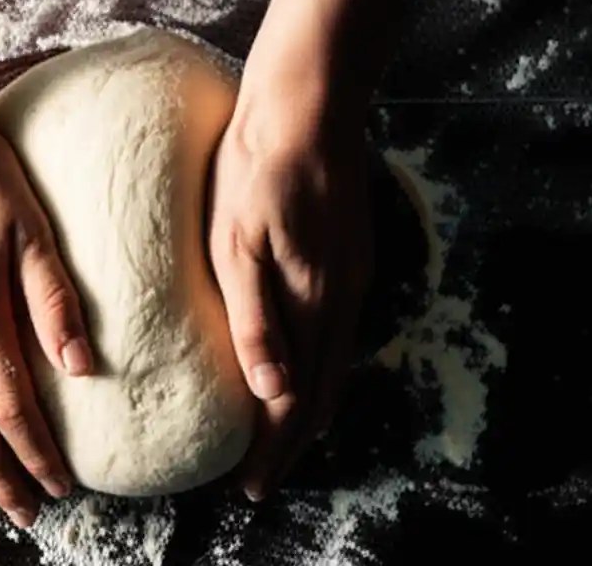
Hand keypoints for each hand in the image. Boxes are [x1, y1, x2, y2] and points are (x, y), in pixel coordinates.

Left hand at [209, 68, 371, 501]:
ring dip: (307, 407)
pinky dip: (319, 368)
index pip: (294, 400)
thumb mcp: (238, 244)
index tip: (250, 487)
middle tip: (262, 479)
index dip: (273, 449)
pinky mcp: (351, 256)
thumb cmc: (257, 168)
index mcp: (311, 301)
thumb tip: (273, 393)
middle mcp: (341, 298)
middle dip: (290, 442)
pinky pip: (338, 332)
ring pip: (333, 364)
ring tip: (281, 438)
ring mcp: (352, 276)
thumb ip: (256, 319)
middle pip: (320, 392)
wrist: (309, 104)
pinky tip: (303, 366)